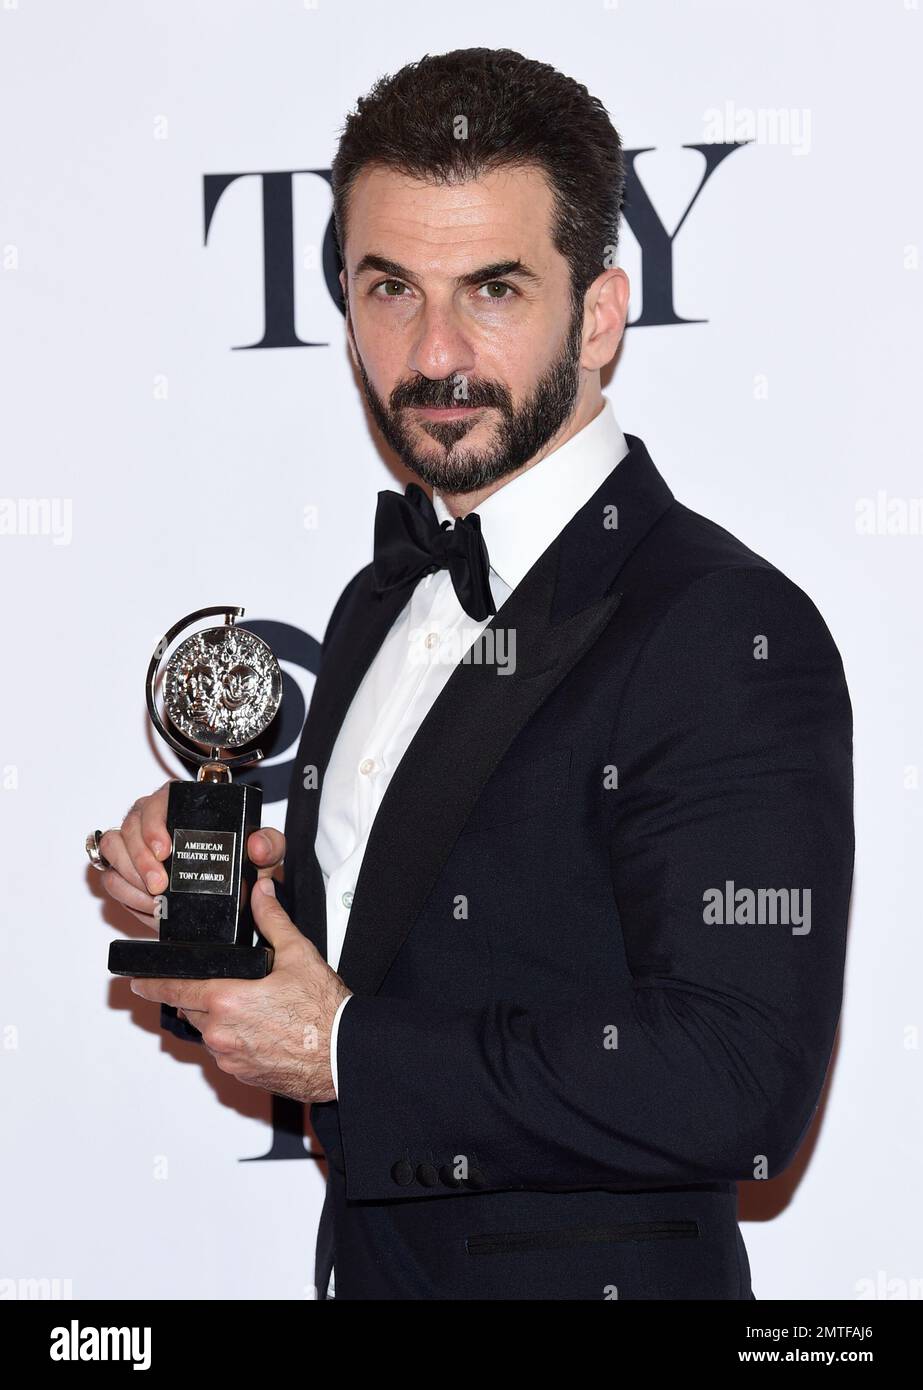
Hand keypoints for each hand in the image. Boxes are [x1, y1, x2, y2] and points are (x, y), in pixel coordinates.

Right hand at [98, 780, 284, 926]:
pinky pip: (111, 876)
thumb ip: (269, 844)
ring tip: (154, 898)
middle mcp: (154, 820)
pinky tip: (147, 904)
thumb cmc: (246, 862)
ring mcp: (136, 844)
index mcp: (183, 805)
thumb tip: (256, 846)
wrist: (236, 893)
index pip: (157, 800)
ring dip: (129, 875)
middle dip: (140, 859)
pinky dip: (125, 892)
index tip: (164, 850)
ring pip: (113, 848)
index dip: (153, 823)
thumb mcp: (265, 852)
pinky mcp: (127, 870)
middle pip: (129, 826)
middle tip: (159, 884)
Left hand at [129, 878, 349, 1102]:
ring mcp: (230, 1058)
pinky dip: (235, 1039)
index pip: (174, 990)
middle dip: (198, 997)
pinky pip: (226, 1052)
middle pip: (191, 1010)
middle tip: (219, 986)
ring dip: (219, 1019)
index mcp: (227, 1000)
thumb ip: (272, 920)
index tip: (135, 982)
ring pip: (209, 1032)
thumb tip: (261, 893)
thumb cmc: (323, 1011)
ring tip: (251, 1006)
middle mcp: (221, 1033)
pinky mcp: (242, 1074)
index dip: (151, 984)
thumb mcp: (297, 954)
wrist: (341, 1056)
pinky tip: (261, 1029)